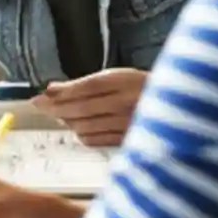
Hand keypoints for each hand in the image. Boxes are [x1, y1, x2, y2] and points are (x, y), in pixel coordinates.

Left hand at [31, 68, 146, 145]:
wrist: (177, 107)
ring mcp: (128, 124)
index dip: (61, 92)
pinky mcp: (128, 140)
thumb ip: (84, 83)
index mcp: (125, 81)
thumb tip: (52, 88)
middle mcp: (126, 103)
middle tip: (41, 107)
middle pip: (82, 108)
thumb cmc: (140, 89)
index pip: (86, 87)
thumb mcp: (115, 77)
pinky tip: (80, 127)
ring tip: (62, 115)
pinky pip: (94, 140)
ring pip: (84, 126)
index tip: (40, 96)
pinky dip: (82, 134)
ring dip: (67, 121)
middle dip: (56, 108)